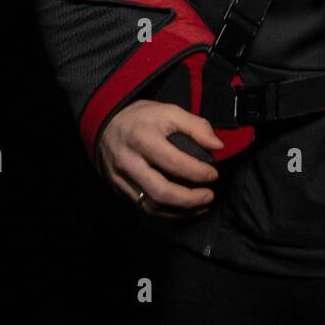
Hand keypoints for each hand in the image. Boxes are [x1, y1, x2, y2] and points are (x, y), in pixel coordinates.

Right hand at [96, 100, 221, 215]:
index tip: (213, 174)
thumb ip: (196, 126)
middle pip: (161, 191)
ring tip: (201, 205)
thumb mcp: (170, 112)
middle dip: (189, 199)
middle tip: (209, 195)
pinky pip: (143, 207)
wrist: (107, 124)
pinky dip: (166, 213)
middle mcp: (129, 162)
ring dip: (179, 211)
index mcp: (143, 139)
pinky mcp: (118, 189)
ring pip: (151, 205)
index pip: (174, 162)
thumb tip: (217, 145)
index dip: (197, 172)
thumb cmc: (143, 118)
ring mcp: (121, 178)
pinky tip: (183, 209)